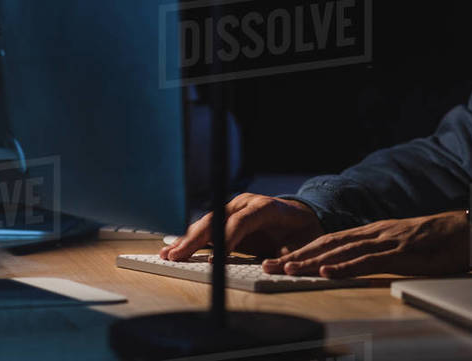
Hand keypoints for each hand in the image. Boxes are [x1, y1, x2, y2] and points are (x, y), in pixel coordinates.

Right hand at [161, 193, 323, 260]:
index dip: (228, 237)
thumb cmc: (303, 233)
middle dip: (197, 239)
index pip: (243, 219)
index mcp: (267, 208)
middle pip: (218, 219)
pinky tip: (175, 249)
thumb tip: (270, 267)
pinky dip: (191, 239)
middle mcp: (247, 204)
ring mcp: (234, 209)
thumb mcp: (303, 244)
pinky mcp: (226, 218)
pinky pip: (207, 228)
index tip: (214, 257)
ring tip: (169, 254)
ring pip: (207, 222)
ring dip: (187, 239)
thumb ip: (287, 255)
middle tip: (178, 256)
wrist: (302, 218)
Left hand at [262, 210, 468, 277]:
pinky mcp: (401, 252)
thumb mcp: (402, 246)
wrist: (469, 231)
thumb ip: (379, 252)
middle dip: (296, 255)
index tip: (279, 260)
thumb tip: (357, 262)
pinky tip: (327, 271)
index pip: (330, 240)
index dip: (302, 250)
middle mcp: (375, 233)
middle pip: (328, 243)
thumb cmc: (439, 242)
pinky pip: (368, 260)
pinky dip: (345, 265)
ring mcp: (387, 241)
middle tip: (268, 265)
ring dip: (311, 261)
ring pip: (341, 250)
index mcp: (374, 232)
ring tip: (287, 269)